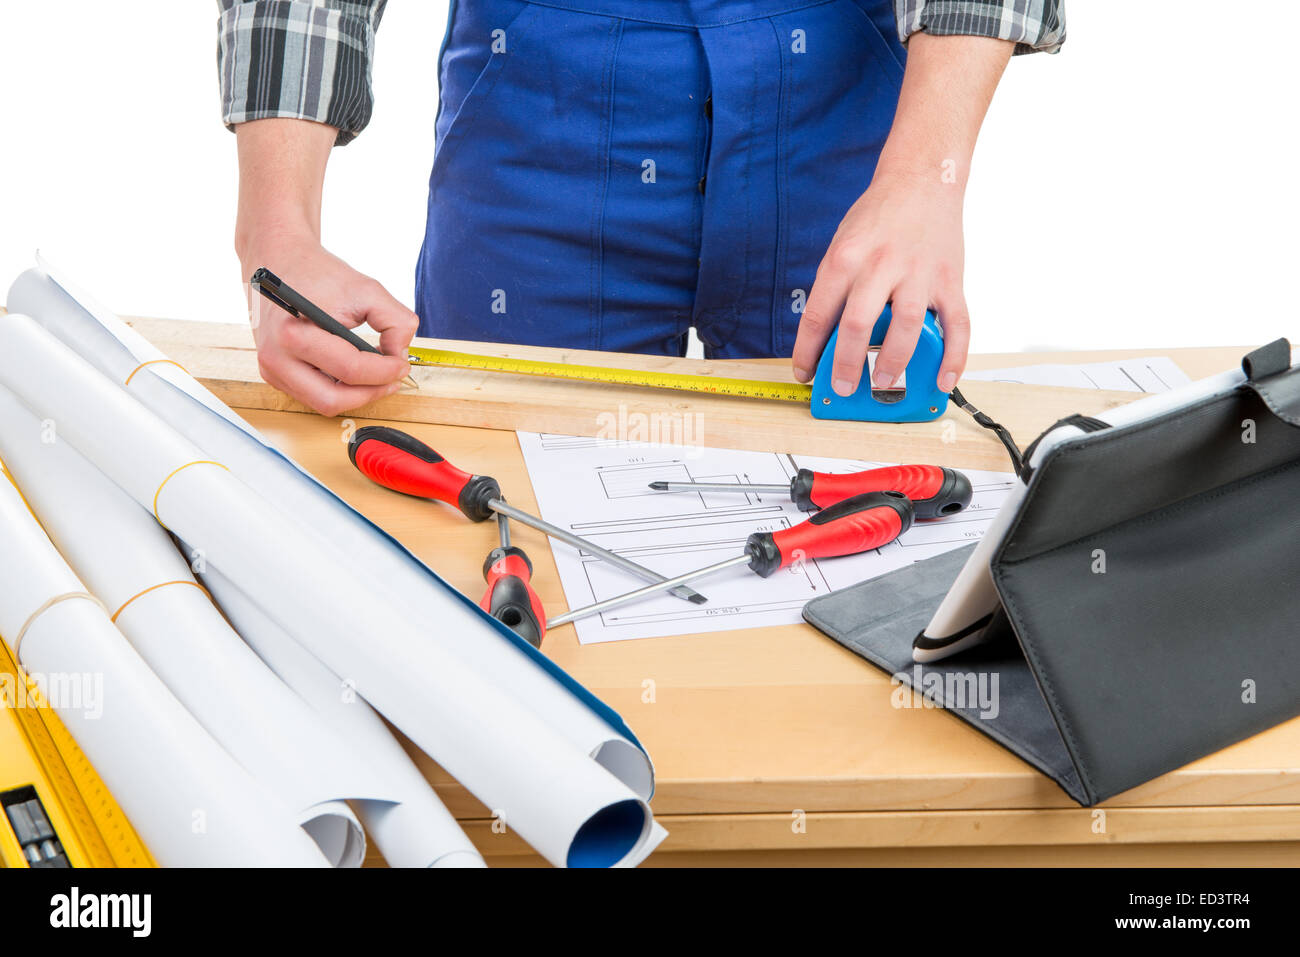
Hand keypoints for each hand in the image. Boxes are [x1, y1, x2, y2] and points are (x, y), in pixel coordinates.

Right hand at [238, 230, 417, 416]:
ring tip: (378, 377)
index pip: (349, 369)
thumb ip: (395, 321)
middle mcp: (276, 357)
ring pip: (323, 404)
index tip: (402, 364)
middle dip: (370, 393)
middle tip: (393, 379)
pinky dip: (340, 390)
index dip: (384, 372)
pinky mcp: (275, 374)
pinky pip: (313, 396)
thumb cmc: (318, 274)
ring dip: (356, 396)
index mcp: (294, 334)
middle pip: (333, 399)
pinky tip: (356, 374)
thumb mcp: (367, 289)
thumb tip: (399, 355)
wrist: (280, 261)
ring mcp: (272, 369)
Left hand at [791, 168, 968, 395]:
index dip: (807, 351)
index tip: (804, 374)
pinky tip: (944, 380)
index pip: (817, 314)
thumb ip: (836, 288)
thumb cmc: (878, 217)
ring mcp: (919, 274)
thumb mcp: (843, 244)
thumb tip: (826, 339)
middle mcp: (880, 265)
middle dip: (847, 364)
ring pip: (905, 327)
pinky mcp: (950, 280)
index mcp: (845, 258)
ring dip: (893, 362)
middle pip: (857, 324)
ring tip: (885, 383)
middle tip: (843, 388)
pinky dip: (954, 357)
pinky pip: (957, 325)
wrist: (923, 179)